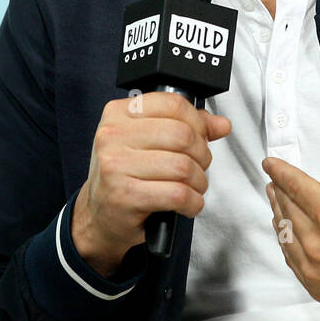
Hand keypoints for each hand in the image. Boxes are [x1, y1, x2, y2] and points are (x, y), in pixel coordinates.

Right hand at [72, 92, 230, 277]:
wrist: (100, 216)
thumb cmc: (125, 176)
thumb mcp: (148, 142)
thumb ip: (185, 126)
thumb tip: (220, 124)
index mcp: (118, 113)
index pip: (173, 104)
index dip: (198, 121)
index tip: (202, 137)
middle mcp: (113, 135)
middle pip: (182, 135)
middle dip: (202, 155)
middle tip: (199, 167)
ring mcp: (116, 166)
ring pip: (183, 166)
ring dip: (199, 181)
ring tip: (193, 187)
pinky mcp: (125, 196)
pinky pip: (178, 194)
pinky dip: (193, 202)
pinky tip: (187, 204)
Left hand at [262, 131, 319, 320]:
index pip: (297, 187)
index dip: (282, 172)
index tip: (271, 164)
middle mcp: (317, 244)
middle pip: (287, 210)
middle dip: (280, 192)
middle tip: (275, 181)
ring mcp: (315, 269)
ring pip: (285, 235)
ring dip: (279, 216)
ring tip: (277, 203)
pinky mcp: (318, 289)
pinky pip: (291, 260)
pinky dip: (286, 243)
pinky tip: (289, 237)